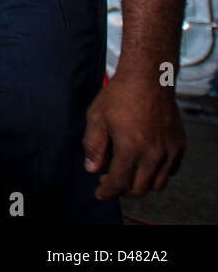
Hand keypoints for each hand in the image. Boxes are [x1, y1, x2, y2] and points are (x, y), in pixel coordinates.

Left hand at [83, 71, 185, 199]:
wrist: (148, 78)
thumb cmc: (119, 95)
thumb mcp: (96, 117)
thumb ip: (93, 146)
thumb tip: (92, 169)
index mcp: (130, 148)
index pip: (119, 183)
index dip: (107, 192)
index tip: (100, 194)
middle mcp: (153, 154)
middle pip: (139, 189)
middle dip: (122, 190)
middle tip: (110, 181)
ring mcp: (169, 151)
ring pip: (157, 184)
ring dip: (141, 184)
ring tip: (128, 173)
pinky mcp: (179, 145)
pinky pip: (170, 171)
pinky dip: (158, 173)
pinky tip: (144, 162)